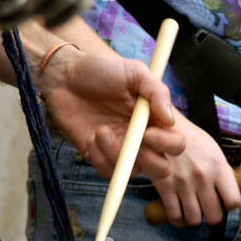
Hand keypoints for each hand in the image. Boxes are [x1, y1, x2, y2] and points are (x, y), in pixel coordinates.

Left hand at [39, 46, 184, 179]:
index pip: (175, 143)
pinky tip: (91, 137)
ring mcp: (120, 148)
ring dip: (117, 156)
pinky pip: (107, 171)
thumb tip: (170, 120)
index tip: (147, 133)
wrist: (64, 76)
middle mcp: (140, 137)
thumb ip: (156, 91)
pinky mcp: (98, 154)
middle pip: (161, 167)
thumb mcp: (134, 72)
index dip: (168, 144)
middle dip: (151, 161)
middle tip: (133, 144)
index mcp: (153, 118)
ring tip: (100, 131)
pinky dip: (100, 158)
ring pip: (133, 172)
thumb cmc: (101, 69)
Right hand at [145, 113, 240, 226]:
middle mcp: (202, 176)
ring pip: (194, 220)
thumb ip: (222, 171)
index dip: (229, 205)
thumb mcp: (212, 149)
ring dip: (194, 218)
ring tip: (192, 209)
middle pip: (214, 216)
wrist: (162, 126)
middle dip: (211, 215)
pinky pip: (174, 216)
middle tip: (207, 208)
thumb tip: (232, 191)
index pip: (233, 201)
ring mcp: (183, 183)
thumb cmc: (189, 139)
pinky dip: (177, 219)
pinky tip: (179, 212)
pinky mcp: (164, 187)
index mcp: (218, 165)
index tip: (224, 202)